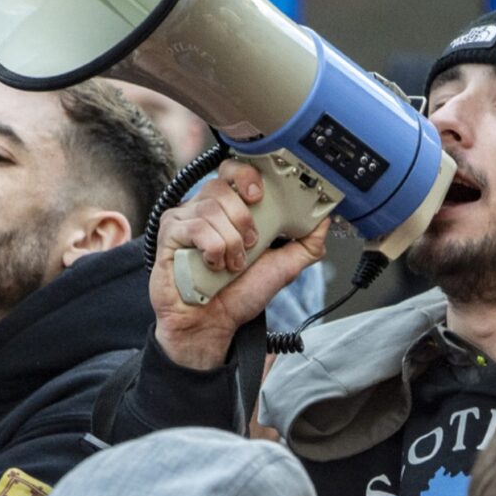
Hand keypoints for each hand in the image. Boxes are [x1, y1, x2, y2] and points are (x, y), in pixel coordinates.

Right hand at [150, 158, 328, 371]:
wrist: (213, 324)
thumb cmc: (240, 295)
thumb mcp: (284, 267)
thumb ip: (307, 243)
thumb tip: (326, 219)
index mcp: (230, 209)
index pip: (234, 170)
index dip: (247, 176)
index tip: (260, 197)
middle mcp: (206, 209)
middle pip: (222, 185)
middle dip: (244, 217)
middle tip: (251, 244)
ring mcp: (185, 219)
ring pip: (211, 207)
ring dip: (231, 241)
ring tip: (233, 264)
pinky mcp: (170, 233)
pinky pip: (196, 226)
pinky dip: (213, 248)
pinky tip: (213, 265)